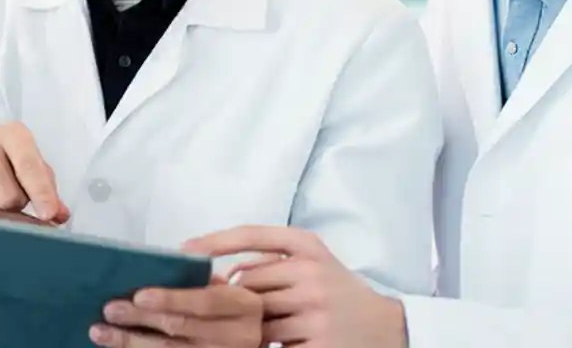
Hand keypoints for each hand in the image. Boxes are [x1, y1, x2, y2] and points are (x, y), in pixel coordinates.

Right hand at [0, 121, 70, 223]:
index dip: (41, 194)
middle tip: (15, 200)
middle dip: (17, 208)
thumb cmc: (10, 161)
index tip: (49, 216)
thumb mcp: (33, 166)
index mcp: (12, 135)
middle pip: (7, 197)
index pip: (29, 167)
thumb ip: (48, 189)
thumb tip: (59, 216)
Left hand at [90, 276, 262, 346]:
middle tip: (110, 309)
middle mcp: (238, 337)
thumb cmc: (236, 312)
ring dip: (130, 343)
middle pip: (180, 329)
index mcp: (244, 307)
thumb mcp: (232, 293)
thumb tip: (165, 265)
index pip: (204, 302)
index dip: (171, 298)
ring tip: (101, 332)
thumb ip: (204, 281)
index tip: (139, 294)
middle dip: (141, 319)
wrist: (254, 343)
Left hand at [185, 227, 407, 347]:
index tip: (185, 250)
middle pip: (246, 285)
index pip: (253, 234)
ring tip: (269, 328)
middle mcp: (312, 273)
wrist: (385, 327)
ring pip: (255, 319)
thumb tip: (223, 274)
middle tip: (237, 310)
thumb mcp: (313, 261)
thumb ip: (271, 260)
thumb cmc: (338, 291)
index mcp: (309, 246)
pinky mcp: (317, 343)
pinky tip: (277, 344)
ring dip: (252, 328)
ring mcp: (314, 310)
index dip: (215, 240)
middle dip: (237, 300)